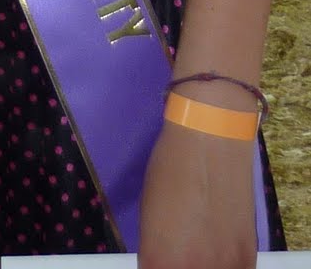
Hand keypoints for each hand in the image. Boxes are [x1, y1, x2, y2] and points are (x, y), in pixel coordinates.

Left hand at [138, 122, 256, 268]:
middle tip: (178, 250)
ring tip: (199, 245)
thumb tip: (163, 261)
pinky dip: (225, 263)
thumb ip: (157, 250)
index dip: (157, 265)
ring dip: (203, 263)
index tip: (159, 258)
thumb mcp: (149, 214)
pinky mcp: (248, 258)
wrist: (211, 140)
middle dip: (178, 264)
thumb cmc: (170, 168)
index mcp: (160, 261)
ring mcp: (225, 267)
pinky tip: (218, 247)